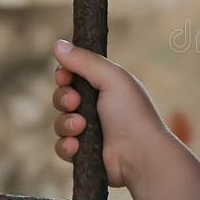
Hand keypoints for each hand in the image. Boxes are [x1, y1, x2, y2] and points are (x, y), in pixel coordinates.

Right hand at [52, 39, 167, 188]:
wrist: (140, 155)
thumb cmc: (132, 114)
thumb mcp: (112, 79)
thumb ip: (85, 61)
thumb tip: (58, 44)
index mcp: (107, 86)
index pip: (73, 74)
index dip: (64, 75)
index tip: (64, 76)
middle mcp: (98, 107)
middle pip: (62, 96)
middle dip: (63, 99)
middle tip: (75, 103)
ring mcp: (90, 130)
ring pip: (59, 122)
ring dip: (65, 123)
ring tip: (81, 127)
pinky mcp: (84, 153)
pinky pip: (62, 146)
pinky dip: (66, 146)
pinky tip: (77, 147)